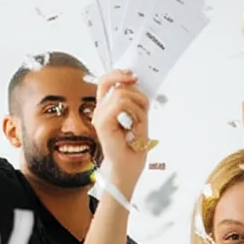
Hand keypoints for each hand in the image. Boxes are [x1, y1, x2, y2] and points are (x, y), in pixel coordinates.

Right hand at [91, 70, 151, 193]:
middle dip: (137, 94)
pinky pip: (121, 103)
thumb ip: (135, 101)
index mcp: (106, 108)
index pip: (107, 80)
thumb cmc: (132, 149)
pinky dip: (135, 113)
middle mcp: (100, 110)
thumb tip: (135, 83)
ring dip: (138, 107)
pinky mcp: (102, 123)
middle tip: (143, 111)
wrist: (126, 170)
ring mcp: (100, 116)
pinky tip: (135, 126)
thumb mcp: (138, 119)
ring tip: (138, 124)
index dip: (120, 74)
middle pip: (117, 84)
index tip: (134, 77)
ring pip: (121, 93)